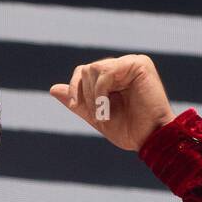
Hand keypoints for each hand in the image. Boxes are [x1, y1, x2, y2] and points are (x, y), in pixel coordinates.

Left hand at [49, 54, 174, 151]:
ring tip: (104, 112)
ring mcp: (131, 63)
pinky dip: (101, 90)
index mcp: (113, 77)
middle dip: (86, 94)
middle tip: (98, 114)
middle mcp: (122, 67)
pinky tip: (107, 106)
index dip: (75, 87)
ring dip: (93, 95)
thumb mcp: (95, 115)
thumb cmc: (127, 130)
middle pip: (86, 69)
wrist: (149, 138)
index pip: (84, 71)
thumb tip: (52, 89)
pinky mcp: (139, 64)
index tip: (75, 106)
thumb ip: (77, 101)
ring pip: (94, 68)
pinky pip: (106, 71)